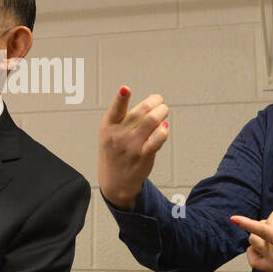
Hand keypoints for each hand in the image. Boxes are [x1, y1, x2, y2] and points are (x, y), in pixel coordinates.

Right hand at [98, 85, 169, 209]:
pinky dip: (164, 130)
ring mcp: (132, 146)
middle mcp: (119, 135)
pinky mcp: (144, 156)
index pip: (115, 109)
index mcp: (108, 126)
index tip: (126, 89)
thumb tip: (151, 102)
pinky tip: (164, 127)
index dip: (121, 98)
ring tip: (164, 111)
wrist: (115, 182)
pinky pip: (158, 138)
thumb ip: (123, 117)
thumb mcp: (109, 134)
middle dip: (155, 102)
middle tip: (160, 102)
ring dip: (162, 111)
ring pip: (152, 120)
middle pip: (142, 110)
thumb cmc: (115, 152)